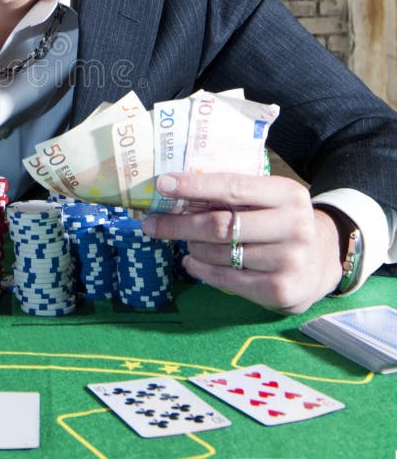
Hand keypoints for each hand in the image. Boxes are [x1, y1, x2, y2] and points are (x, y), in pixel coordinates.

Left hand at [141, 172, 343, 313]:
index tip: (162, 185)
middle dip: (178, 224)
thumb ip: (231, 192)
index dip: (194, 187)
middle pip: (220, 225)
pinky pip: (228, 279)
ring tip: (185, 242)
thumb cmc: (280, 220)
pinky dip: (201, 270)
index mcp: (287, 194)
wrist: (324, 259)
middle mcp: (294, 226)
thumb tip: (175, 191)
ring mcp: (290, 261)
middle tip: (151, 224)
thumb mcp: (267, 198)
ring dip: (192, 247)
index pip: (232, 188)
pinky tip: (192, 262)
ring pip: (220, 253)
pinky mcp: (282, 290)